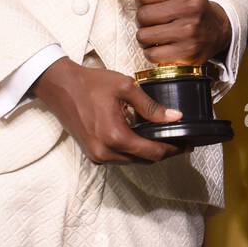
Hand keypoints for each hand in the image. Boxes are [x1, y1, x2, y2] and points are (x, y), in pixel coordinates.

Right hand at [33, 58, 186, 163]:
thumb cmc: (90, 84)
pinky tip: (142, 138)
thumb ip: (151, 106)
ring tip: (164, 138)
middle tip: (179, 140)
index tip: (187, 144)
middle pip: (144, 161)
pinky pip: (120, 158)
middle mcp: (105, 152)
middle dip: (163, 152)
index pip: (152, 152)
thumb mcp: (125, 88)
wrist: (60, 87)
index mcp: (115, 136)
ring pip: (132, 162)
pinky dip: (133, 151)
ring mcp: (97, 156)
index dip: (172, 149)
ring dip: (148, 153)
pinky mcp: (92, 154)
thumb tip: (175, 117)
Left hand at [110, 0, 230, 65]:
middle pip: (142, 15)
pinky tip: (163, 47)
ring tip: (158, 35)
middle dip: (143, 21)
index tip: (154, 6)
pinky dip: (152, 53)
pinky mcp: (188, 52)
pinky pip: (152, 54)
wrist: (217, 30)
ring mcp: (190, 31)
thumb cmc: (187, 8)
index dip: (143, 2)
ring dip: (146, 38)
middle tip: (155, 22)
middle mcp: (191, 7)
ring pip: (144, 36)